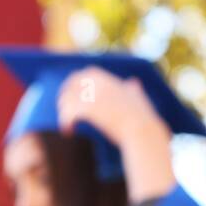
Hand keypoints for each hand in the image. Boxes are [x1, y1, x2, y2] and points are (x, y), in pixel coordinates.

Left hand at [56, 67, 175, 200]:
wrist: (142, 130)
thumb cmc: (142, 119)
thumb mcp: (138, 98)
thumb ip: (133, 90)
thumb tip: (134, 83)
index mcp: (108, 79)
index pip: (85, 74)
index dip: (76, 83)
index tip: (72, 94)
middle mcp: (98, 84)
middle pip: (71, 84)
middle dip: (65, 95)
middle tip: (63, 109)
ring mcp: (92, 95)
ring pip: (67, 100)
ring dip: (64, 112)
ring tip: (67, 125)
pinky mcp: (87, 109)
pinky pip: (68, 113)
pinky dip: (65, 122)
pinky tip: (68, 132)